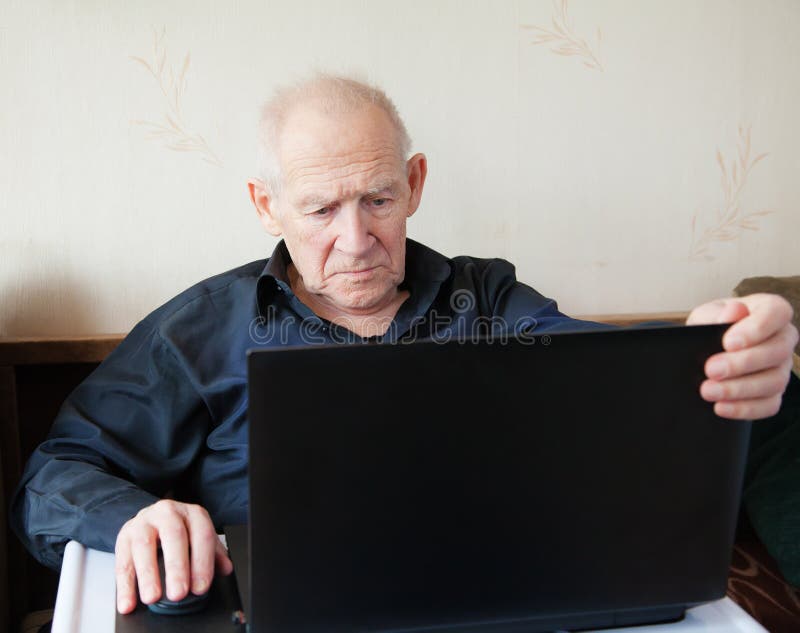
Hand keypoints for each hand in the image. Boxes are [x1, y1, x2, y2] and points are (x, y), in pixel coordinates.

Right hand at [114, 499, 233, 613]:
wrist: (152, 518)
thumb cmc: (180, 531)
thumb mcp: (198, 537)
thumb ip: (214, 553)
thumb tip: (226, 569)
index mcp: (192, 514)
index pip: (202, 535)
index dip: (202, 563)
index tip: (200, 587)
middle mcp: (168, 513)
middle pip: (174, 536)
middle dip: (177, 567)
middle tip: (179, 593)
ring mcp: (144, 522)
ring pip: (144, 545)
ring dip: (148, 574)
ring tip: (152, 597)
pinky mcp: (123, 536)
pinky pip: (122, 561)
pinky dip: (125, 585)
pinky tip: (128, 601)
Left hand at [686, 293, 797, 419]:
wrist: (705, 349)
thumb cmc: (710, 326)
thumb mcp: (706, 315)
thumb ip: (718, 313)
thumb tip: (734, 311)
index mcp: (770, 310)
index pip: (777, 313)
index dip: (756, 329)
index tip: (729, 342)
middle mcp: (783, 338)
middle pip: (777, 352)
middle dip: (742, 364)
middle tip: (711, 370)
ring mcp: (782, 367)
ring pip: (775, 381)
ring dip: (739, 389)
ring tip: (708, 390)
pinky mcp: (774, 392)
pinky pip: (769, 405)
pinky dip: (744, 408)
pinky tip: (720, 407)